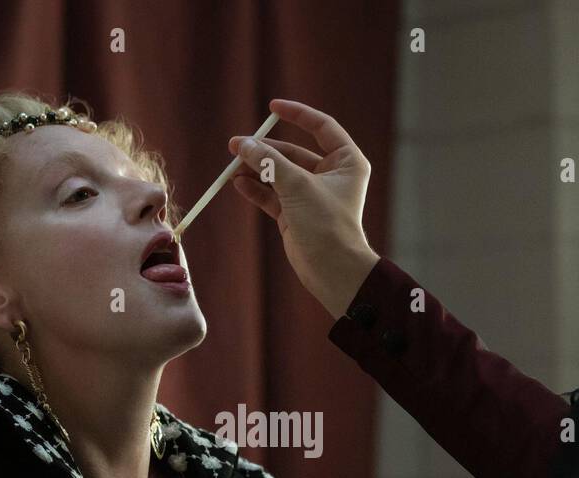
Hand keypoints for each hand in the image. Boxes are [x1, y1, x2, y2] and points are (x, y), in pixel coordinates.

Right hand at [228, 98, 380, 318]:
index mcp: (346, 161)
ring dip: (256, 170)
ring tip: (232, 166)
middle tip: (237, 146)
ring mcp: (311, 196)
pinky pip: (273, 195)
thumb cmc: (326, 224)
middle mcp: (330, 176)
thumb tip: (243, 144)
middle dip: (264, 150)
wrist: (331, 270)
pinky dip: (256, 189)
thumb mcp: (296, 185)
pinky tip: (238, 184)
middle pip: (292, 153)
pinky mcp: (296, 214)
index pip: (321, 127)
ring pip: (279, 175)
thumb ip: (269, 162)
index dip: (297, 114)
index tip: (273, 106)